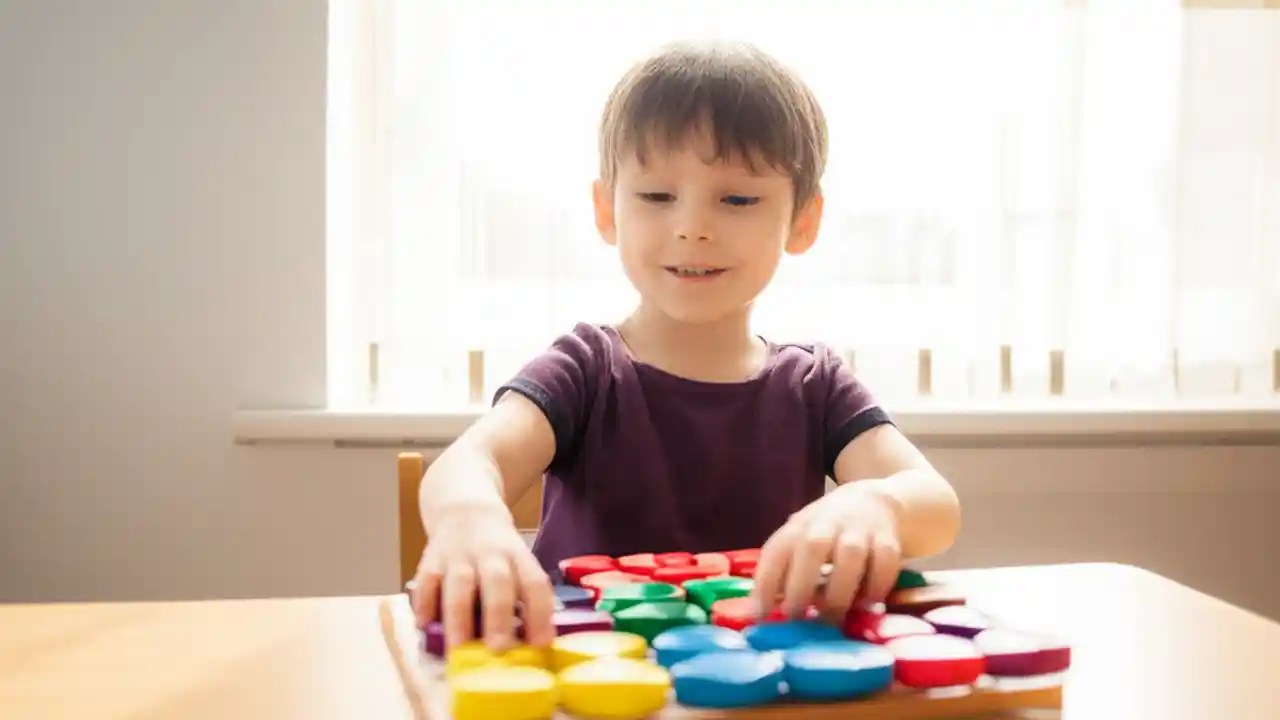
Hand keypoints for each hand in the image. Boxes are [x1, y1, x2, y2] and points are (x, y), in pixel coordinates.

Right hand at [408, 505, 555, 651]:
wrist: (467, 510)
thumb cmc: (498, 553)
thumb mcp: (519, 565)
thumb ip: (524, 599)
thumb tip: (531, 646)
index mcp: (519, 558)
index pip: (534, 584)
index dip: (540, 614)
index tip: (540, 645)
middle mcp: (491, 555)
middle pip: (497, 582)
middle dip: (498, 616)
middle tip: (498, 649)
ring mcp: (459, 555)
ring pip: (460, 583)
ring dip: (459, 616)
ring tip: (458, 648)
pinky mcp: (431, 559)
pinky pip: (426, 581)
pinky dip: (424, 603)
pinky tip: (424, 626)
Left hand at [750, 481, 902, 620]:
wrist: (871, 502)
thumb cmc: (825, 533)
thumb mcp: (799, 541)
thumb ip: (782, 571)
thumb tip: (756, 612)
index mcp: (797, 527)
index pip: (776, 551)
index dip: (765, 584)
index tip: (760, 615)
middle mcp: (826, 524)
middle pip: (812, 548)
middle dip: (802, 586)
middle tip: (798, 618)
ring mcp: (859, 529)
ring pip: (849, 555)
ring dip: (840, 591)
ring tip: (833, 619)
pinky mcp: (888, 538)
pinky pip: (885, 560)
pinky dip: (877, 585)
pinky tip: (868, 604)